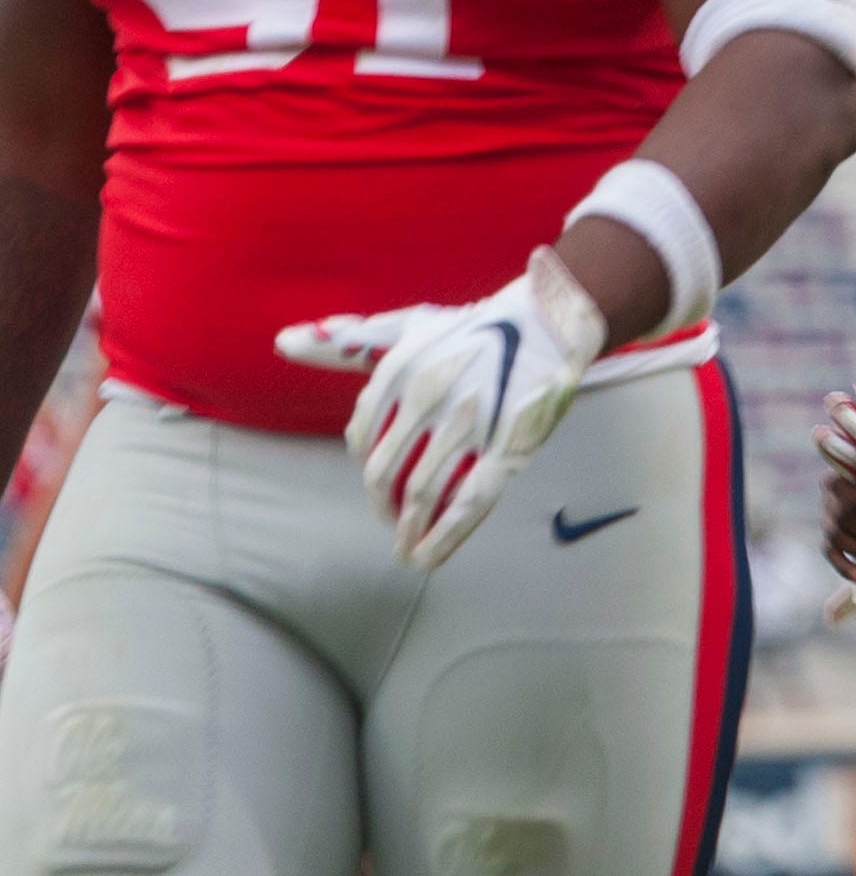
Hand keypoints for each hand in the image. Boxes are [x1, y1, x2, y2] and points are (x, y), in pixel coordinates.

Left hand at [276, 245, 607, 569]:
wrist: (551, 319)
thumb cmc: (476, 325)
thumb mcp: (408, 325)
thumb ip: (346, 340)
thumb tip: (282, 341)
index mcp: (400, 370)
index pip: (362, 438)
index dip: (367, 466)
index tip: (381, 481)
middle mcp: (428, 397)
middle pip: (385, 473)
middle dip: (383, 505)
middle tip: (392, 520)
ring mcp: (468, 424)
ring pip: (420, 495)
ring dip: (407, 531)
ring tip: (406, 548)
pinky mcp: (506, 447)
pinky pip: (467, 504)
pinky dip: (443, 539)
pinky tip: (426, 559)